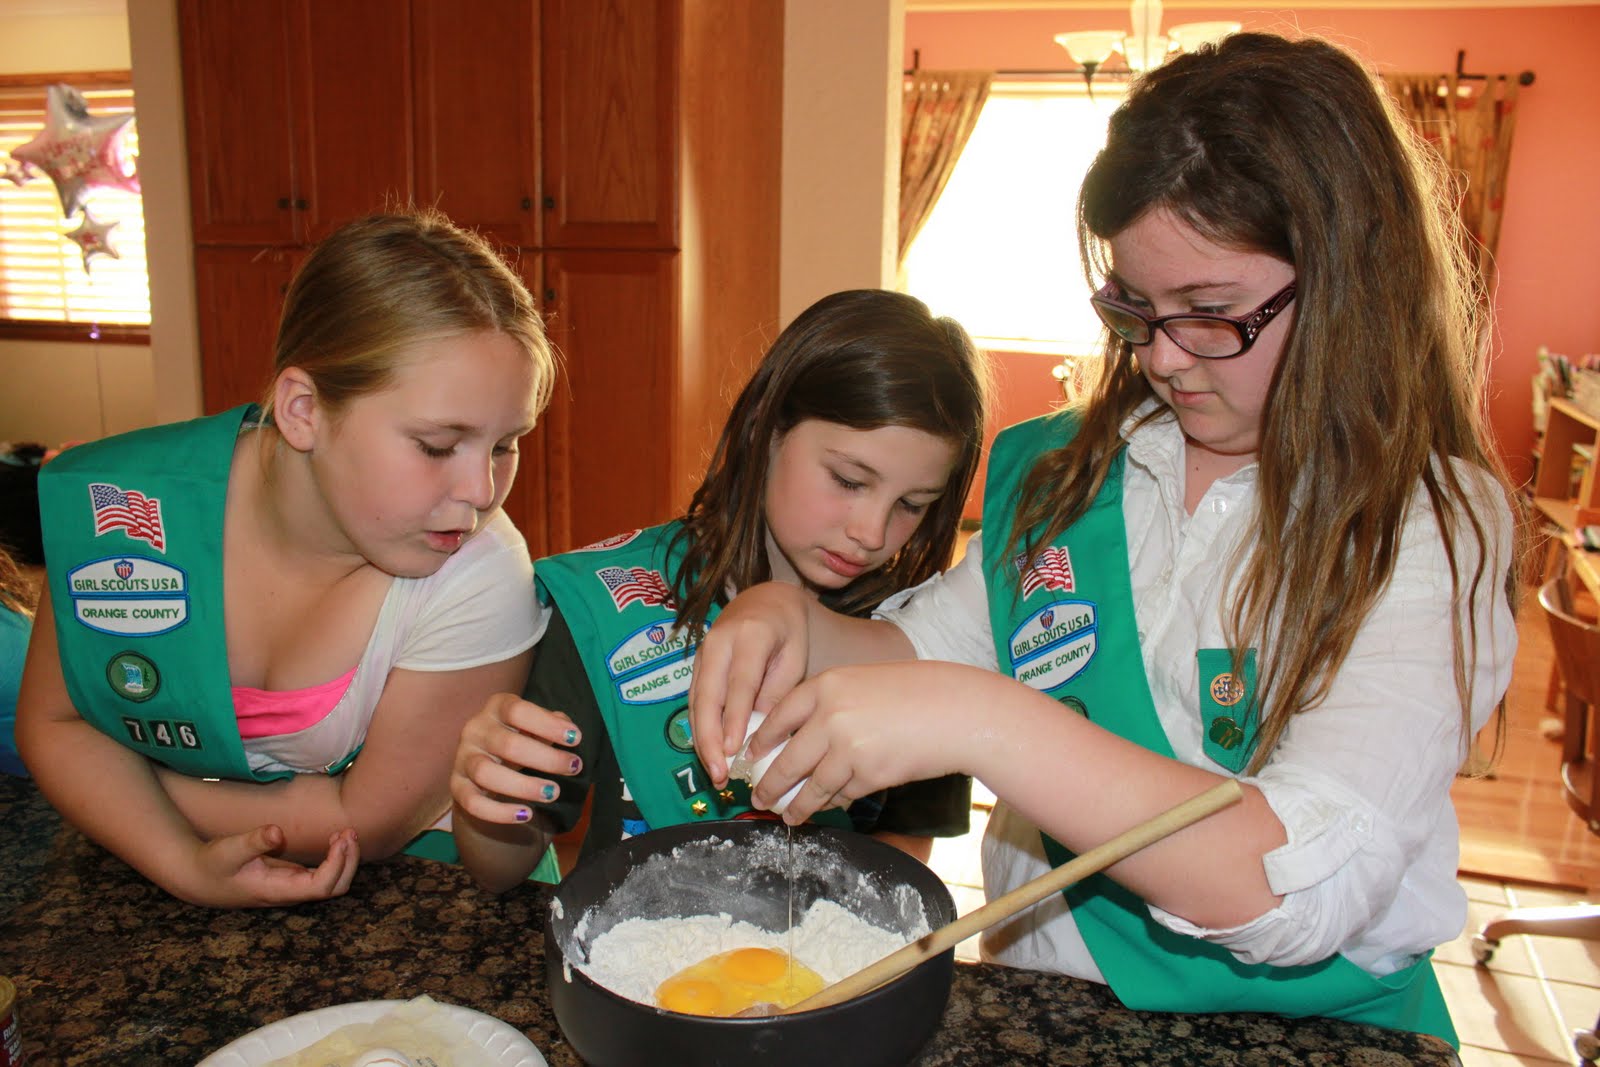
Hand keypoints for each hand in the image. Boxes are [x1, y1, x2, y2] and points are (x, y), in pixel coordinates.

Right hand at [187, 825, 359, 907]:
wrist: (198, 878)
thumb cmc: (213, 864)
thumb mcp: (229, 849)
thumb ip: (254, 841)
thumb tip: (277, 831)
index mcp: (279, 891)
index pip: (321, 887)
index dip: (336, 865)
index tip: (339, 838)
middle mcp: (290, 893)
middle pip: (335, 888)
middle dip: (348, 863)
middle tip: (349, 833)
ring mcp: (292, 887)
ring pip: (332, 883)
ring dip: (345, 860)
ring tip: (346, 833)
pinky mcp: (291, 879)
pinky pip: (324, 875)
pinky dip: (335, 859)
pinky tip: (335, 839)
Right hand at [450, 691, 582, 824]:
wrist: (484, 766)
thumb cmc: (519, 739)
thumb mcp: (534, 727)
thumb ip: (552, 724)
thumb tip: (569, 730)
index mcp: (496, 708)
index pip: (518, 710)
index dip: (547, 724)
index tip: (576, 738)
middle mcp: (475, 730)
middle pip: (507, 744)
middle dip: (545, 758)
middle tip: (573, 767)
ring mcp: (463, 758)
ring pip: (486, 773)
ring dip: (523, 786)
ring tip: (553, 793)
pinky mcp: (457, 786)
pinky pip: (473, 802)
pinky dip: (499, 812)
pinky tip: (526, 814)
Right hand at [688, 581, 813, 785]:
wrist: (766, 601)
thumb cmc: (787, 632)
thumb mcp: (794, 657)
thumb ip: (777, 690)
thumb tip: (760, 731)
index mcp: (750, 635)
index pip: (740, 683)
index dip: (735, 718)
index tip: (734, 750)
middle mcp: (718, 643)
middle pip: (707, 696)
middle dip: (710, 738)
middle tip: (719, 772)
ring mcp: (702, 653)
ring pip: (695, 702)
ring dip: (702, 740)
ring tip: (714, 773)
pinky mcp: (696, 666)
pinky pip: (694, 702)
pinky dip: (700, 730)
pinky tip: (709, 755)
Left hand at [749, 660, 989, 822]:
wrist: (957, 711)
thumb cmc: (915, 694)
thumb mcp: (864, 684)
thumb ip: (831, 706)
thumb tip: (801, 740)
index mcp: (826, 686)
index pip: (779, 716)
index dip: (760, 740)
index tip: (750, 756)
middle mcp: (830, 715)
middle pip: (786, 758)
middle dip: (769, 784)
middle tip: (758, 797)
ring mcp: (847, 746)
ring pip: (811, 785)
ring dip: (796, 805)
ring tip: (786, 816)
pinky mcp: (868, 774)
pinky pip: (841, 794)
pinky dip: (833, 802)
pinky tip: (826, 808)